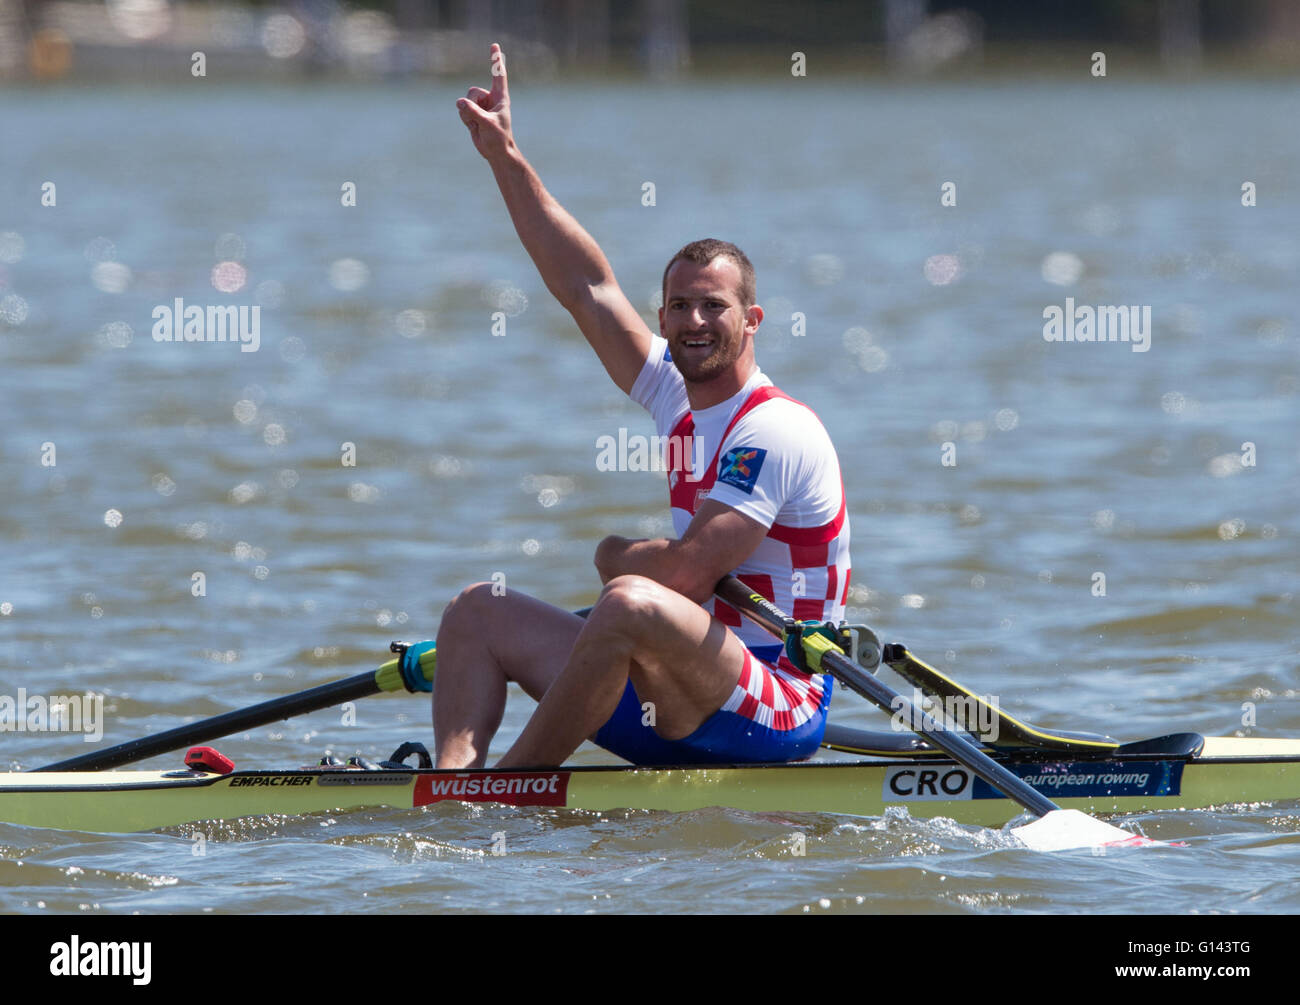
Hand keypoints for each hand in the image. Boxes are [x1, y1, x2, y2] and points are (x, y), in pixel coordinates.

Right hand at [457, 43, 513, 160]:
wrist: (495, 151)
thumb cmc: (498, 137)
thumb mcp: (487, 124)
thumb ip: (473, 112)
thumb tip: (459, 102)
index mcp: (500, 97)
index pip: (498, 75)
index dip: (496, 60)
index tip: (495, 45)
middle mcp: (490, 98)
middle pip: (473, 91)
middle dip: (472, 105)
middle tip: (481, 119)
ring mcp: (480, 105)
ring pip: (465, 100)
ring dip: (468, 114)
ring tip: (478, 124)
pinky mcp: (472, 112)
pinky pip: (462, 109)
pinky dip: (465, 118)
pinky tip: (474, 126)